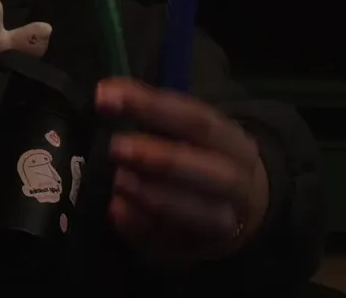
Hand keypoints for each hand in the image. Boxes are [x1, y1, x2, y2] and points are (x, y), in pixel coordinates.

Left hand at [94, 78, 268, 266]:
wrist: (241, 205)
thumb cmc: (201, 157)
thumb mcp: (189, 131)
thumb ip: (153, 114)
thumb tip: (108, 95)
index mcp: (231, 141)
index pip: (196, 119)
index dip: (150, 106)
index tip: (105, 96)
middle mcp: (236, 181)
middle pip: (206, 169)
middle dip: (160, 158)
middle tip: (116, 148)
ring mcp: (225, 221)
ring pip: (200, 212)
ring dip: (153, 197)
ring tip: (118, 182)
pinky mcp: (201, 251)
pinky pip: (174, 245)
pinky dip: (143, 228)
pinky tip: (116, 213)